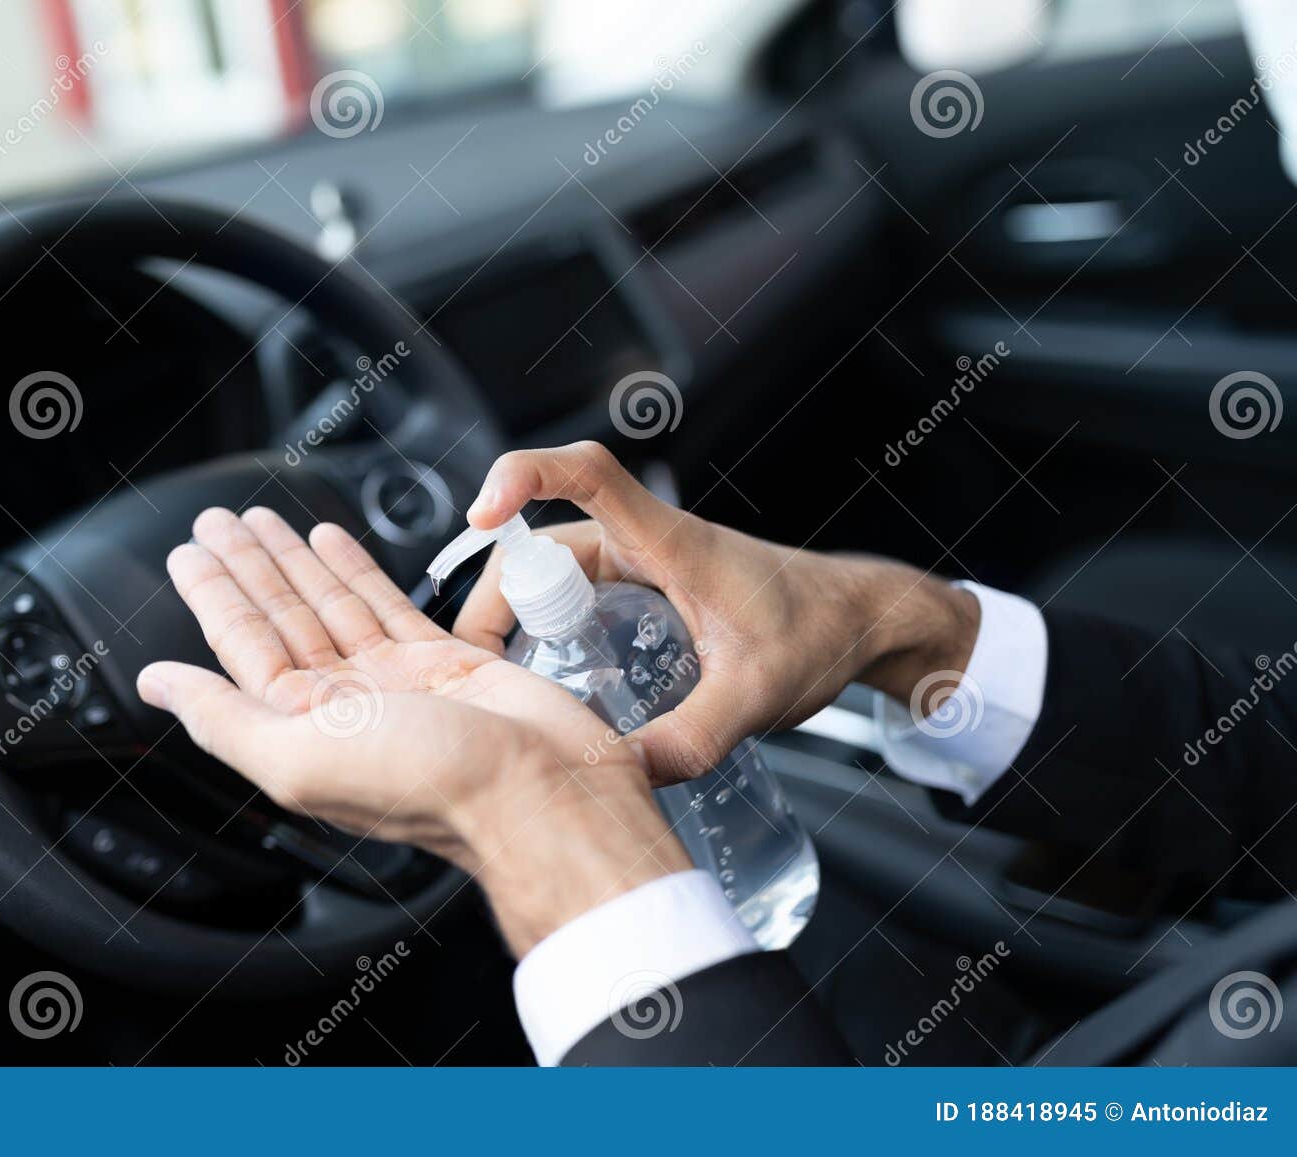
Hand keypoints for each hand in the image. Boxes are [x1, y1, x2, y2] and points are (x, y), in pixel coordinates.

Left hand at [135, 506, 691, 954]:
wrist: (540, 793)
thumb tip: (154, 685)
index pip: (241, 646)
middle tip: (217, 519)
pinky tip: (333, 541)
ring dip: (295, 561)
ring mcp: (395, 683)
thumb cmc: (429, 787)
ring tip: (263, 520)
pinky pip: (389, 606)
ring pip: (330, 605)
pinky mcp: (445, 662)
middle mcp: (344, 705)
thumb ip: (222, 718)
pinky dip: (357, 570)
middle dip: (248, 567)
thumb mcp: (299, 759)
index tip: (188, 552)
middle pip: (281, 618)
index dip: (212, 595)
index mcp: (303, 729)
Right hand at [456, 442, 981, 782]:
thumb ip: (696, 735)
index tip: (482, 511)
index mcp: (670, 540)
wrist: (860, 621)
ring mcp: (641, 568)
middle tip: (477, 662)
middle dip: (496, 593)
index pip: (588, 472)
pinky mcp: (643, 595)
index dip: (524, 472)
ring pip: (551, 574)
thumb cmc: (821, 630)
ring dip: (515, 615)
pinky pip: (573, 599)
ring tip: (499, 678)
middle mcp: (645, 544)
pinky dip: (544, 629)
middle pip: (541, 541)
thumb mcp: (760, 691)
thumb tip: (627, 772)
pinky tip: (545, 683)